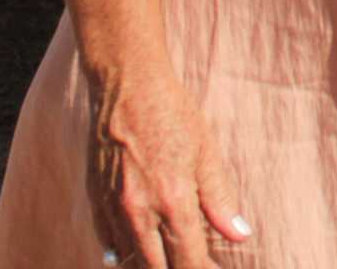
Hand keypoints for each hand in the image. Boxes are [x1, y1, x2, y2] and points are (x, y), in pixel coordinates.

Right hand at [86, 64, 251, 266]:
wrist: (127, 86)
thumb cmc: (173, 114)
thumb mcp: (206, 152)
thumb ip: (220, 199)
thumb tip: (240, 235)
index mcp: (172, 200)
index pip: (189, 262)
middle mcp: (139, 211)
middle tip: (195, 263)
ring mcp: (113, 208)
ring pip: (131, 261)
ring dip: (152, 265)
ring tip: (171, 258)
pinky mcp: (96, 200)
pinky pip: (110, 243)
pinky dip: (125, 253)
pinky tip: (142, 249)